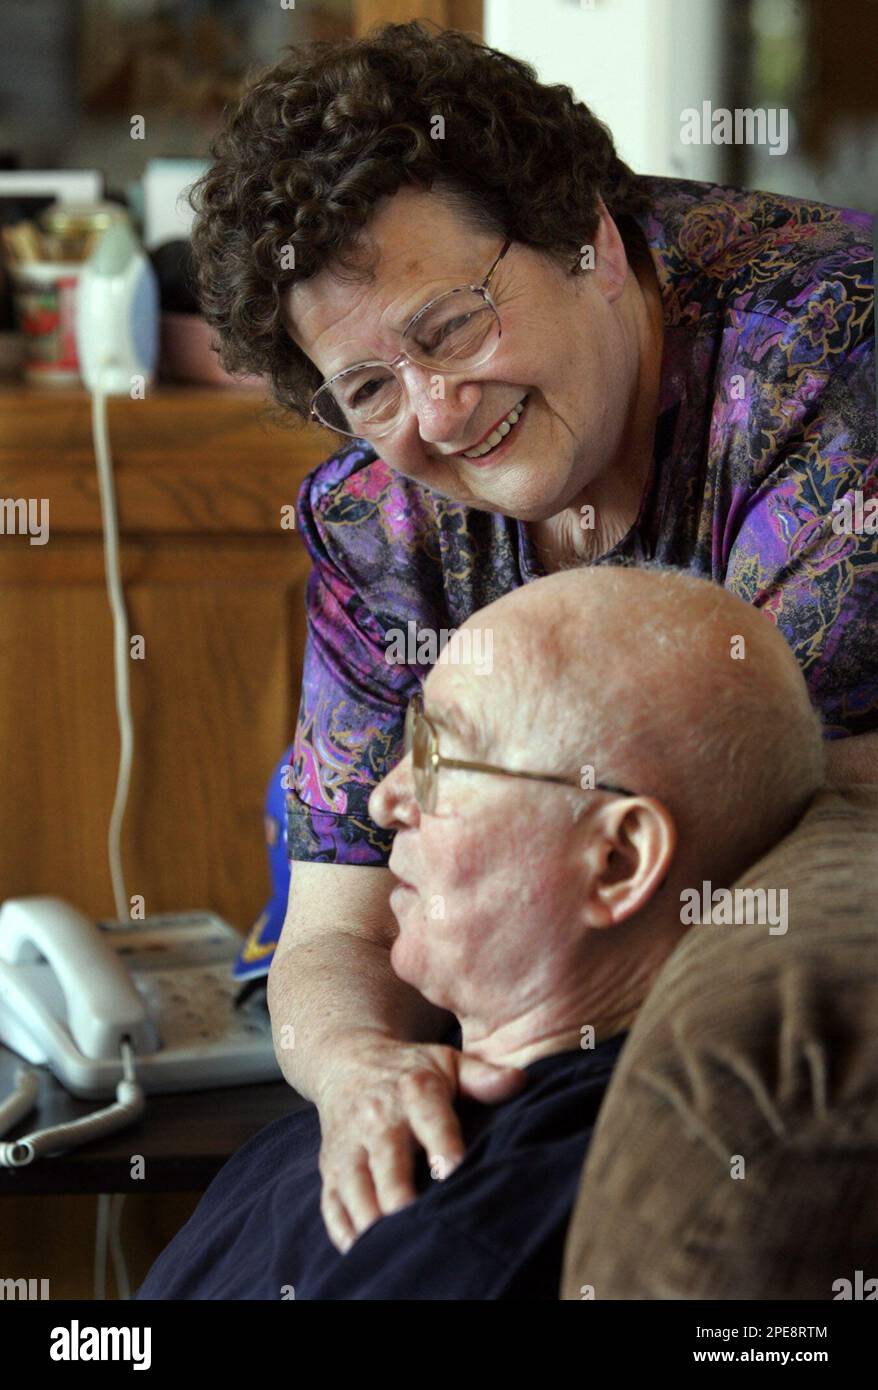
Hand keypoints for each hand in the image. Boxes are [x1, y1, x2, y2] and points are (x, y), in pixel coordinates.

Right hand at [315, 1032, 525, 1252]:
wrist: (349, 1061)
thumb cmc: (410, 1070)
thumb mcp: (447, 1062)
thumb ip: (482, 1076)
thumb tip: (518, 1081)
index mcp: (413, 1092)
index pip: (431, 1121)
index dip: (443, 1148)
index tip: (453, 1173)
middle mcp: (378, 1120)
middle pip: (387, 1163)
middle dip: (399, 1196)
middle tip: (416, 1223)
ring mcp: (350, 1146)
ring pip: (354, 1187)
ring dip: (369, 1218)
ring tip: (389, 1244)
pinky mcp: (330, 1168)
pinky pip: (332, 1203)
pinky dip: (343, 1228)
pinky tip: (361, 1248)